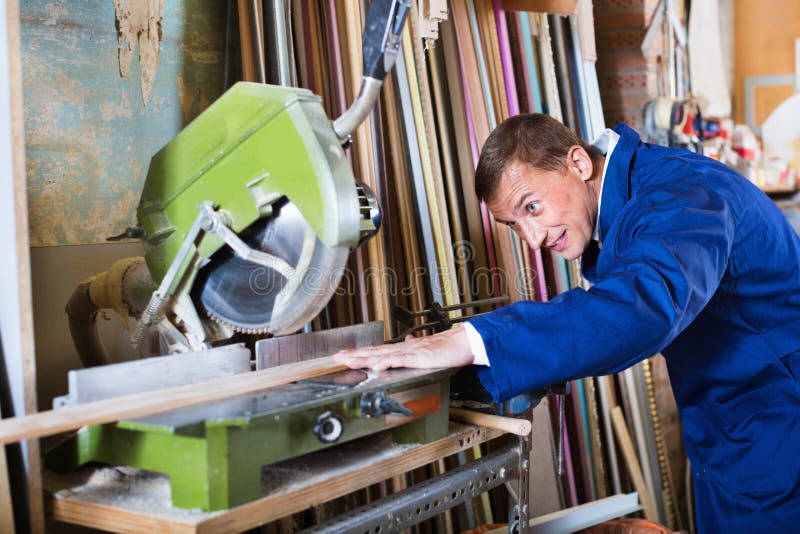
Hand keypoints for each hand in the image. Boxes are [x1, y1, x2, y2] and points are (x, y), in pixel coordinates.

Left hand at [332, 326, 473, 370]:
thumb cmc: (449, 347)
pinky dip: (387, 362)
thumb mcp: (427, 348)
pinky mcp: (419, 357)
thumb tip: (406, 342)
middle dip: (355, 355)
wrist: (465, 342)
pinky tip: (376, 365)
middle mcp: (404, 348)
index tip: (346, 355)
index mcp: (405, 349)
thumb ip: (415, 347)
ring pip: (383, 355)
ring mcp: (411, 352)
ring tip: (349, 360)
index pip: (378, 351)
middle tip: (337, 357)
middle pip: (375, 352)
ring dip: (365, 358)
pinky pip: (400, 360)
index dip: (361, 353)